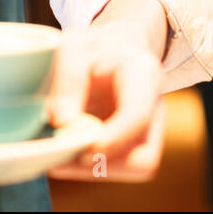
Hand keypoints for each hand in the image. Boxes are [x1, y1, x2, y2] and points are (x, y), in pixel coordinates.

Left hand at [45, 0, 169, 182]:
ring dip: (92, 168)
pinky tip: (67, 149)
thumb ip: (67, 77)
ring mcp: (150, 129)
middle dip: (99, 162)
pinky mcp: (137, 144)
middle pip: (143, 156)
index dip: (110, 139)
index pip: (137, 115)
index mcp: (142, 74)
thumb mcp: (73, 45)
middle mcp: (155, 107)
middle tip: (58, 151)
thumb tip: (61, 122)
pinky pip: (120, 167)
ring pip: (133, 167)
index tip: (79, 149)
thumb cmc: (91, 47)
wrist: (112, 49)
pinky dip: (90, 166)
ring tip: (58, 149)